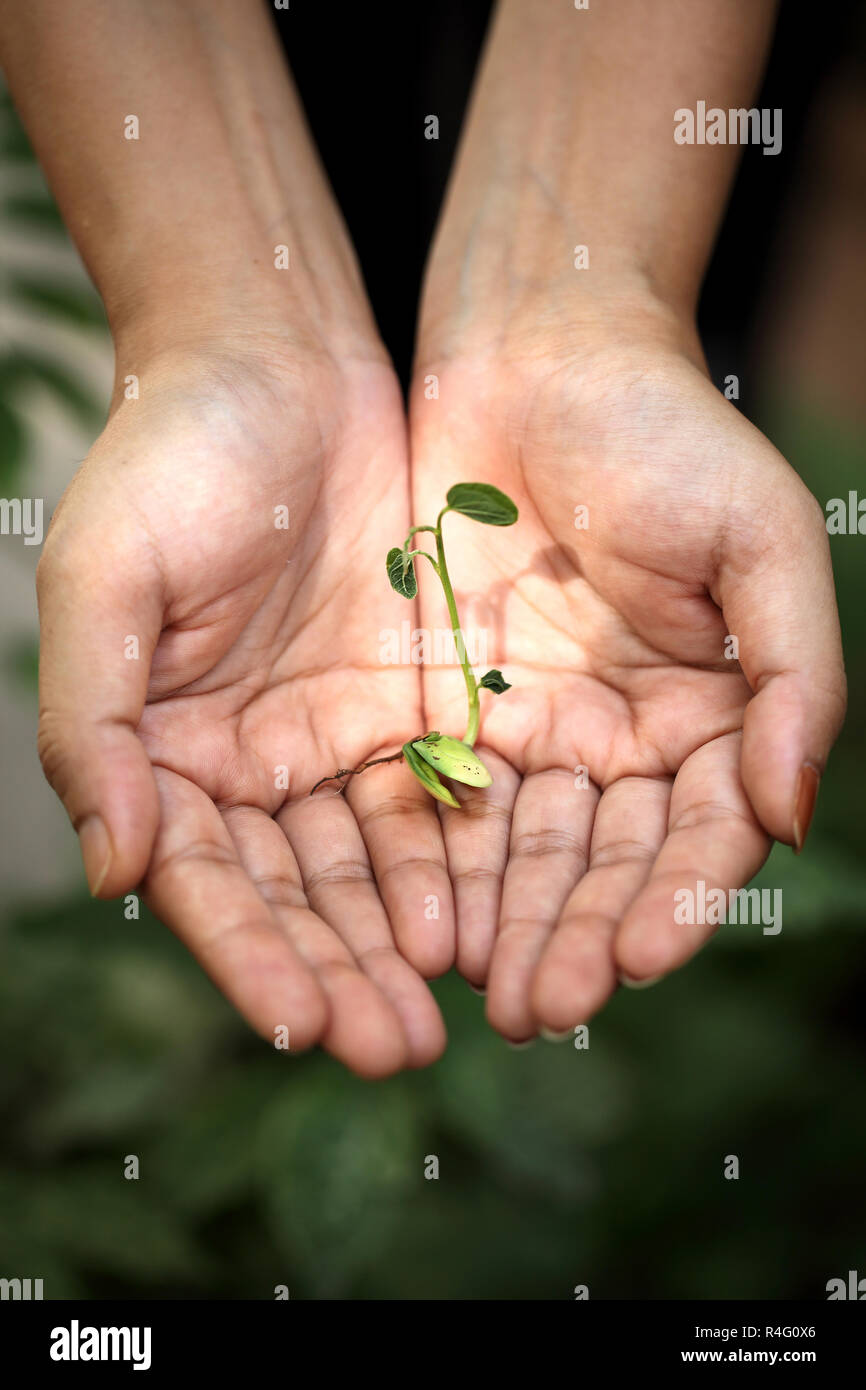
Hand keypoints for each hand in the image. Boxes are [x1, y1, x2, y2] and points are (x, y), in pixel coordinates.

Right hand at [37, 338, 449, 1075]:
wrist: (276, 364)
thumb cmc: (169, 459)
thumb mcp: (105, 582)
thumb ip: (96, 726)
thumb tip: (116, 869)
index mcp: (164, 752)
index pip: (205, 879)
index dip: (247, 951)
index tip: (296, 1022)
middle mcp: (250, 766)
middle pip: (297, 893)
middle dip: (341, 974)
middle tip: (397, 1050)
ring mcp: (333, 740)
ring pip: (373, 864)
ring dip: (406, 941)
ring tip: (451, 1015)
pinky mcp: (409, 705)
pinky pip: (438, 797)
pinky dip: (459, 859)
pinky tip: (490, 915)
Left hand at [410, 304, 845, 1039]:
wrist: (537, 357)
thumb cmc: (666, 434)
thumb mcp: (761, 540)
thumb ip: (794, 677)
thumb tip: (792, 814)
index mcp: (715, 716)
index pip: (705, 835)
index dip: (677, 900)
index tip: (637, 957)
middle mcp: (626, 741)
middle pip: (607, 863)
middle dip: (577, 935)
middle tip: (538, 1005)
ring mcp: (536, 729)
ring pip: (524, 851)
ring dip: (505, 923)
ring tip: (480, 993)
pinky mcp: (450, 708)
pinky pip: (444, 799)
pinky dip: (437, 861)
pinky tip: (419, 917)